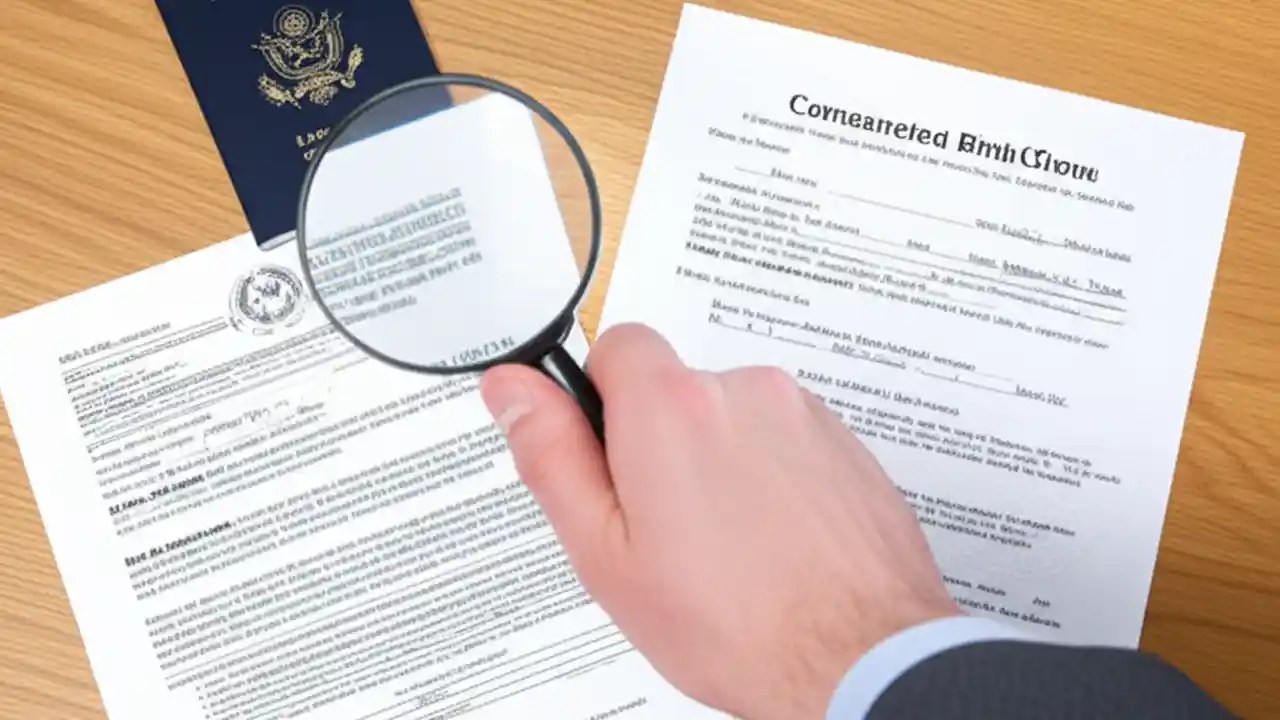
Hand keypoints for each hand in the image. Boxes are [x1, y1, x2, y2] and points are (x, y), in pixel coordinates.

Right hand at [479, 323, 960, 719]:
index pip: (616, 345)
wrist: (861, 659)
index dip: (601, 400)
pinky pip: (783, 441)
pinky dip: (770, 478)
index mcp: (671, 407)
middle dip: (659, 442)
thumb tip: (512, 389)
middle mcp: (744, 391)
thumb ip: (551, 456)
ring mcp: (802, 415)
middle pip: (675, 388)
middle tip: (664, 528)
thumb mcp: (606, 552)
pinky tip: (770, 543)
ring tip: (726, 548)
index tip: (609, 457)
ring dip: (718, 462)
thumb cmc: (735, 622)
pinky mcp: (844, 443)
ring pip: (731, 418)